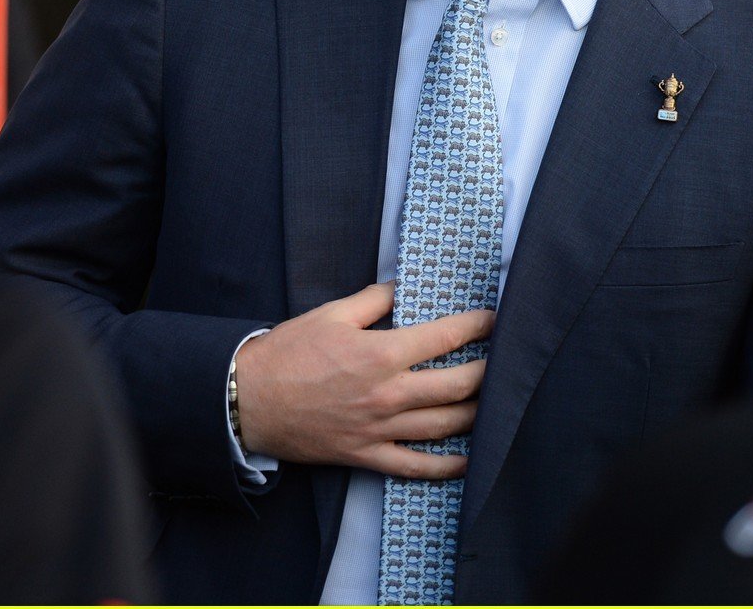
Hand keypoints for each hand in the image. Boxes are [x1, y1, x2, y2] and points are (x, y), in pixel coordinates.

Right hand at [234, 281, 493, 477]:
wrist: (249, 401)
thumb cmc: (290, 352)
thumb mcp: (333, 312)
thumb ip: (376, 298)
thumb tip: (404, 286)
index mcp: (381, 353)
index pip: (445, 338)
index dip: (477, 326)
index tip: (494, 318)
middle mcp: (387, 394)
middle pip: (457, 385)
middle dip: (488, 371)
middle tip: (503, 358)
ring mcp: (379, 429)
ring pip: (444, 425)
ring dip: (475, 413)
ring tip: (493, 400)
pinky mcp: (366, 455)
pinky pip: (413, 466)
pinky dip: (445, 466)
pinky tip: (468, 459)